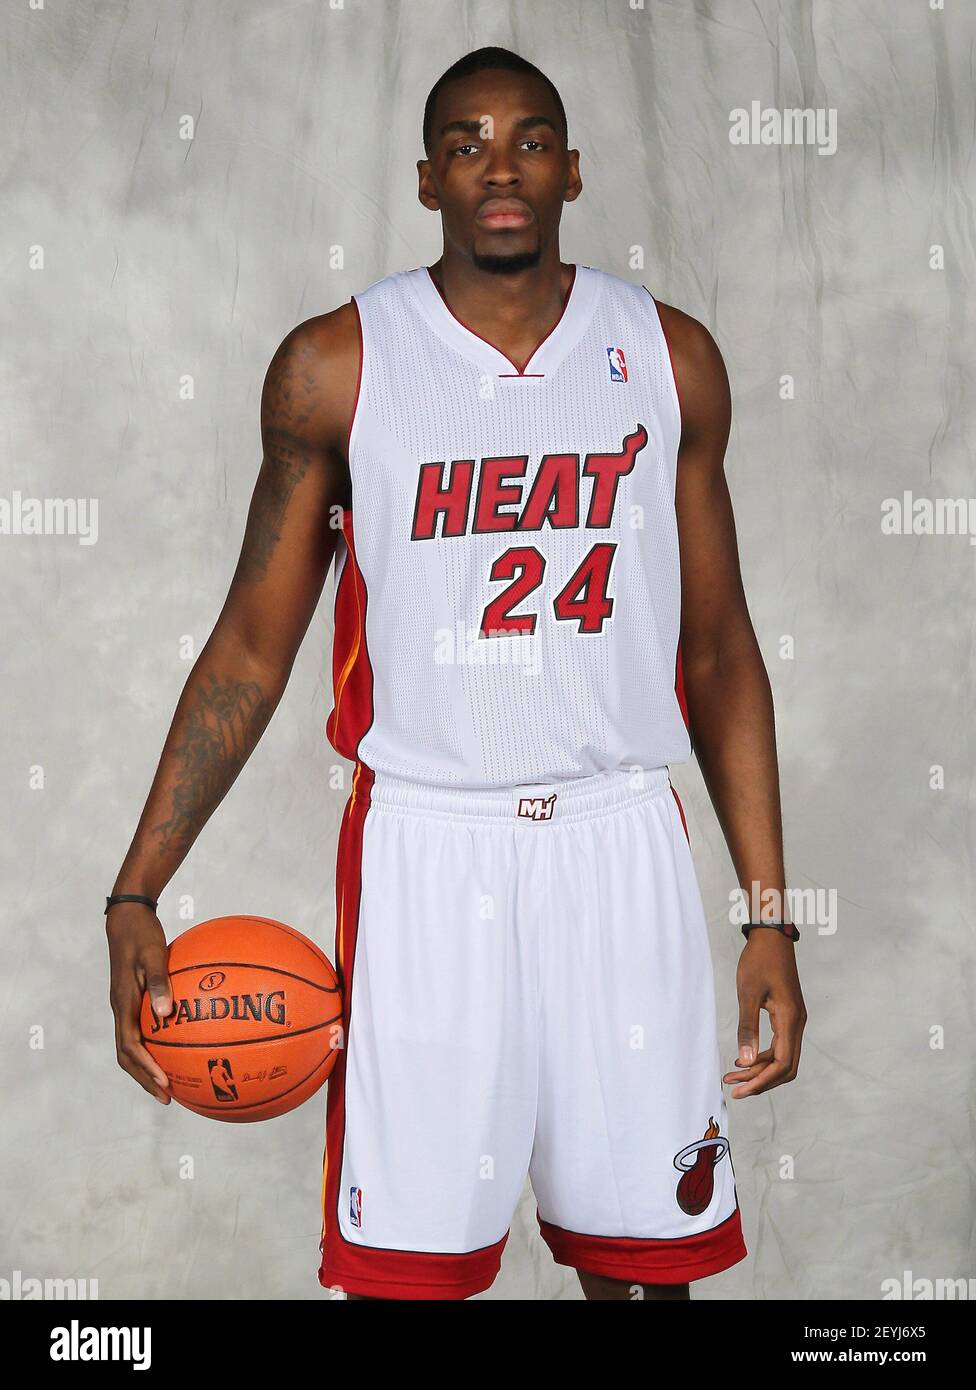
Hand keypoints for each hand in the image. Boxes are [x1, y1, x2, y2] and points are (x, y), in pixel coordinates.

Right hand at [106, 904, 173, 1103]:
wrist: (126, 918)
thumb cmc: (142, 934)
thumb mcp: (153, 954)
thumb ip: (160, 982)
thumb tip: (166, 1014)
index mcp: (122, 1004)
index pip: (130, 1047)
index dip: (146, 1069)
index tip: (164, 1085)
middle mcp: (121, 1010)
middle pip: (128, 1056)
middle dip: (146, 1078)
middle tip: (169, 1097)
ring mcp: (126, 1007)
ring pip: (132, 1046)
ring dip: (148, 1066)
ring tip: (172, 1082)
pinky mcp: (133, 1001)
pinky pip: (142, 1030)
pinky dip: (156, 1045)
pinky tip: (180, 1046)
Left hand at [723, 928, 806, 1097]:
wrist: (771, 938)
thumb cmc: (759, 961)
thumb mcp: (748, 993)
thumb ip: (747, 1027)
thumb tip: (743, 1061)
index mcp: (789, 1019)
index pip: (782, 1063)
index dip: (761, 1080)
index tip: (739, 1089)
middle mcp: (797, 1023)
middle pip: (785, 1067)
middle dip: (761, 1081)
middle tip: (734, 1088)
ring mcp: (794, 1020)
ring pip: (782, 1058)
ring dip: (760, 1070)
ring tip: (732, 1076)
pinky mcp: (788, 1016)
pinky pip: (779, 1046)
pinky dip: (762, 1057)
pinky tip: (744, 1059)